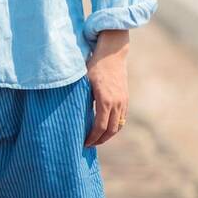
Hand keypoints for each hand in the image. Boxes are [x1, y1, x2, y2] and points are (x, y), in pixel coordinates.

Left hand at [85, 30, 129, 147]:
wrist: (112, 53)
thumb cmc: (94, 65)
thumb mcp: (83, 81)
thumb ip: (80, 97)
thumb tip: (71, 113)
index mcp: (105, 101)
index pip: (100, 127)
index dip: (92, 138)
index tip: (84, 143)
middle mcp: (117, 103)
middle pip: (111, 130)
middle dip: (100, 139)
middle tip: (89, 144)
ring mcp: (123, 101)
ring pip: (118, 125)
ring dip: (109, 134)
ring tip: (97, 138)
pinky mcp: (125, 98)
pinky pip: (122, 118)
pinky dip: (114, 125)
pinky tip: (106, 127)